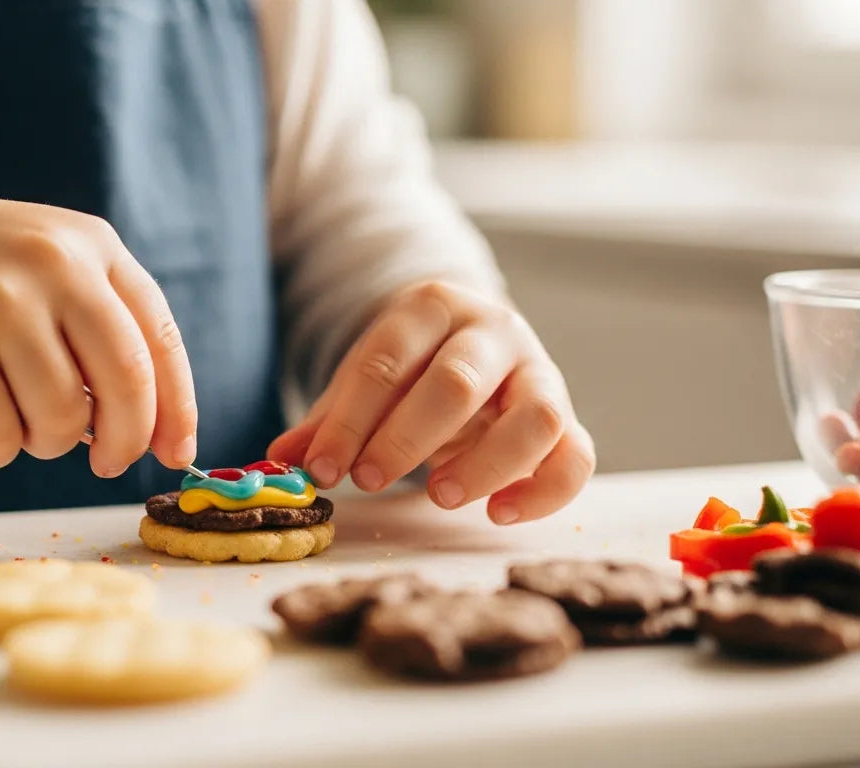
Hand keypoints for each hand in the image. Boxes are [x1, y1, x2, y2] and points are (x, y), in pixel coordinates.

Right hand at [0, 192, 196, 475]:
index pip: (158, 337)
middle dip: (124, 441)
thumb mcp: (43, 273)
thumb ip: (98, 332)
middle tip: (106, 464)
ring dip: (41, 441)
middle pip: (126, 383)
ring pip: (61, 420)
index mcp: (90, 245)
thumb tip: (152, 433)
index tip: (177, 452)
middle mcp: (53, 263)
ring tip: (9, 409)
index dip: (176, 406)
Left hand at [267, 280, 593, 523]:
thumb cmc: (410, 369)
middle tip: (369, 481)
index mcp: (432, 309)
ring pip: (536, 414)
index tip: (323, 469)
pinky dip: (544, 489)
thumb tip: (282, 461)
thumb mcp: (364, 381)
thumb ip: (327, 421)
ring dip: (485, 463)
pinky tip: (498, 514)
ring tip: (438, 497)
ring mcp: (540, 372)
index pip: (387, 360)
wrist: (471, 341)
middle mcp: (495, 332)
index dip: (352, 418)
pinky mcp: (569, 417)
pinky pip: (576, 454)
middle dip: (407, 437)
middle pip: (458, 381)